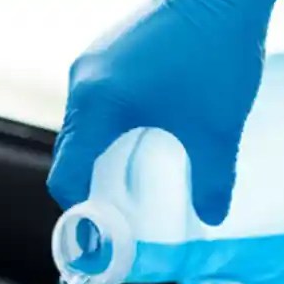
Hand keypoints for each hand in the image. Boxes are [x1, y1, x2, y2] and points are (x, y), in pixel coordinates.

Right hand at [47, 0, 276, 225]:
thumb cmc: (216, 53)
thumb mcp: (217, 129)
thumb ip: (214, 180)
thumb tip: (213, 218)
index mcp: (98, 106)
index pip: (66, 174)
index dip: (79, 210)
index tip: (101, 232)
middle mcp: (83, 83)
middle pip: (70, 152)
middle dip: (89, 186)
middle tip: (119, 213)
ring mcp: (91, 63)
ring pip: (81, 126)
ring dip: (98, 155)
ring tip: (130, 178)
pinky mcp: (105, 51)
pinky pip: (94, 103)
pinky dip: (107, 128)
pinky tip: (140, 135)